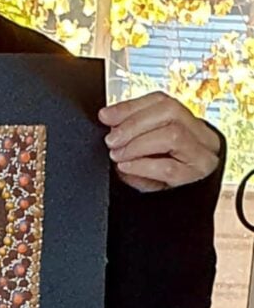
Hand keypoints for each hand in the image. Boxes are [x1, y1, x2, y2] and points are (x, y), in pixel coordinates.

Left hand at [99, 91, 220, 192]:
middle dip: (133, 123)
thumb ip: (131, 128)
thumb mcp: (145, 147)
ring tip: (117, 154)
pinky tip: (126, 166)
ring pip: (173, 136)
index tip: (105, 116)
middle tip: (111, 139)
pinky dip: (141, 165)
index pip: (162, 101)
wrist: (173, 206)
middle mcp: (202, 136)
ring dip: (137, 144)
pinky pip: (168, 167)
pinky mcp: (195, 179)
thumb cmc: (157, 172)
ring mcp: (203, 157)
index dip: (131, 106)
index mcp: (188, 122)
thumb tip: (107, 116)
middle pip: (171, 112)